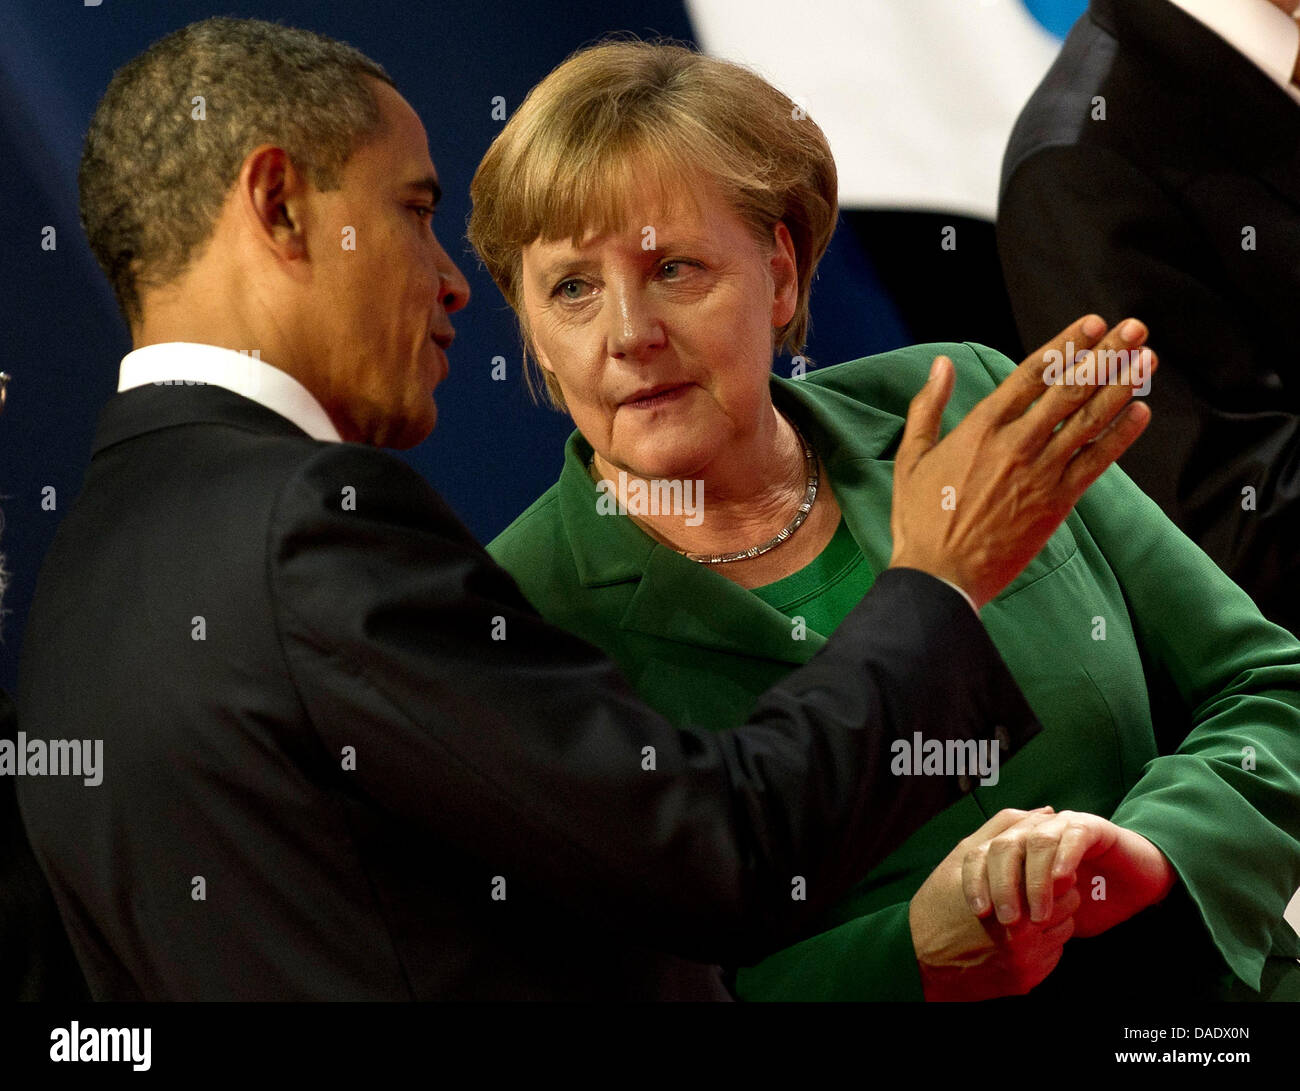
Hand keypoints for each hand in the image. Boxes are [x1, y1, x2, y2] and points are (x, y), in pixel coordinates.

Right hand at [889, 314, 1155, 608]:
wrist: (939, 576)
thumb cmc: (919, 519)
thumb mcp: (910, 457)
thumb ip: (927, 407)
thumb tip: (941, 364)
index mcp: (979, 428)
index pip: (1031, 375)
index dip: (1066, 345)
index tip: (1091, 324)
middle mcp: (1015, 444)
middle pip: (1069, 389)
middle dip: (1106, 354)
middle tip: (1135, 328)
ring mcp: (1039, 473)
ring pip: (1089, 421)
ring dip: (1121, 386)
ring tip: (1147, 359)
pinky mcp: (1056, 503)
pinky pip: (1096, 462)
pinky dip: (1120, 436)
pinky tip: (1140, 412)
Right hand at [910, 807, 1080, 1000]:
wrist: (920, 959)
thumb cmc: (939, 904)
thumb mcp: (962, 858)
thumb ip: (1003, 829)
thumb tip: (1043, 813)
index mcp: (1008, 894)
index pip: (1061, 874)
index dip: (1049, 868)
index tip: (1034, 868)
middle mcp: (1023, 930)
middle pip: (1068, 902)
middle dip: (1052, 893)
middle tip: (1028, 892)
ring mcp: (1027, 958)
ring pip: (1065, 929)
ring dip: (1051, 920)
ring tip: (1023, 914)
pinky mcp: (1028, 979)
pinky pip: (1055, 955)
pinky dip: (1043, 945)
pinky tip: (1019, 939)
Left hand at [960, 808, 1176, 938]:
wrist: (1136, 884)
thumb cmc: (1086, 900)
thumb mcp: (1046, 914)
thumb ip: (1020, 916)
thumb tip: (987, 938)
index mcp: (1014, 846)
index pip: (979, 854)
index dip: (974, 880)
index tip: (979, 912)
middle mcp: (1032, 831)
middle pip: (1002, 846)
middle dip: (1001, 883)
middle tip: (1007, 919)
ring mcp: (1060, 826)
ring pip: (1035, 842)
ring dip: (1034, 880)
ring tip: (1038, 915)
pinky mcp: (1091, 827)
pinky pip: (1072, 837)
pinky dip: (1064, 858)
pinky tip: (1063, 881)